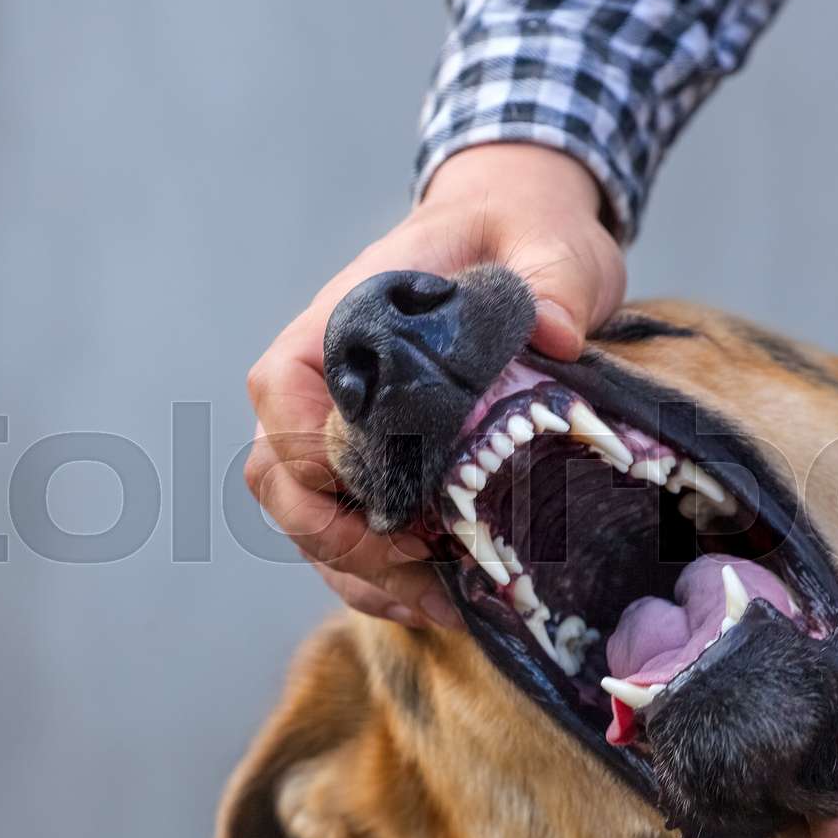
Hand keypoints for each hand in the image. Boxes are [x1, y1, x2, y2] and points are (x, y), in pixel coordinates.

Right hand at [245, 143, 625, 627]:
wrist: (519, 233)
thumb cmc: (519, 232)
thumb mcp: (547, 242)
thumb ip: (552, 282)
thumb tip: (559, 333)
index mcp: (341, 322)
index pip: (284, 399)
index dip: (320, 463)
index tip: (398, 504)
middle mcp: (323, 381)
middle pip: (278, 478)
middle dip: (339, 540)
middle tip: (421, 569)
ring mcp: (342, 427)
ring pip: (306, 520)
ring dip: (363, 574)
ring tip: (442, 605)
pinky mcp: (378, 462)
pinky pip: (349, 535)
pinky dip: (383, 578)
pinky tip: (443, 601)